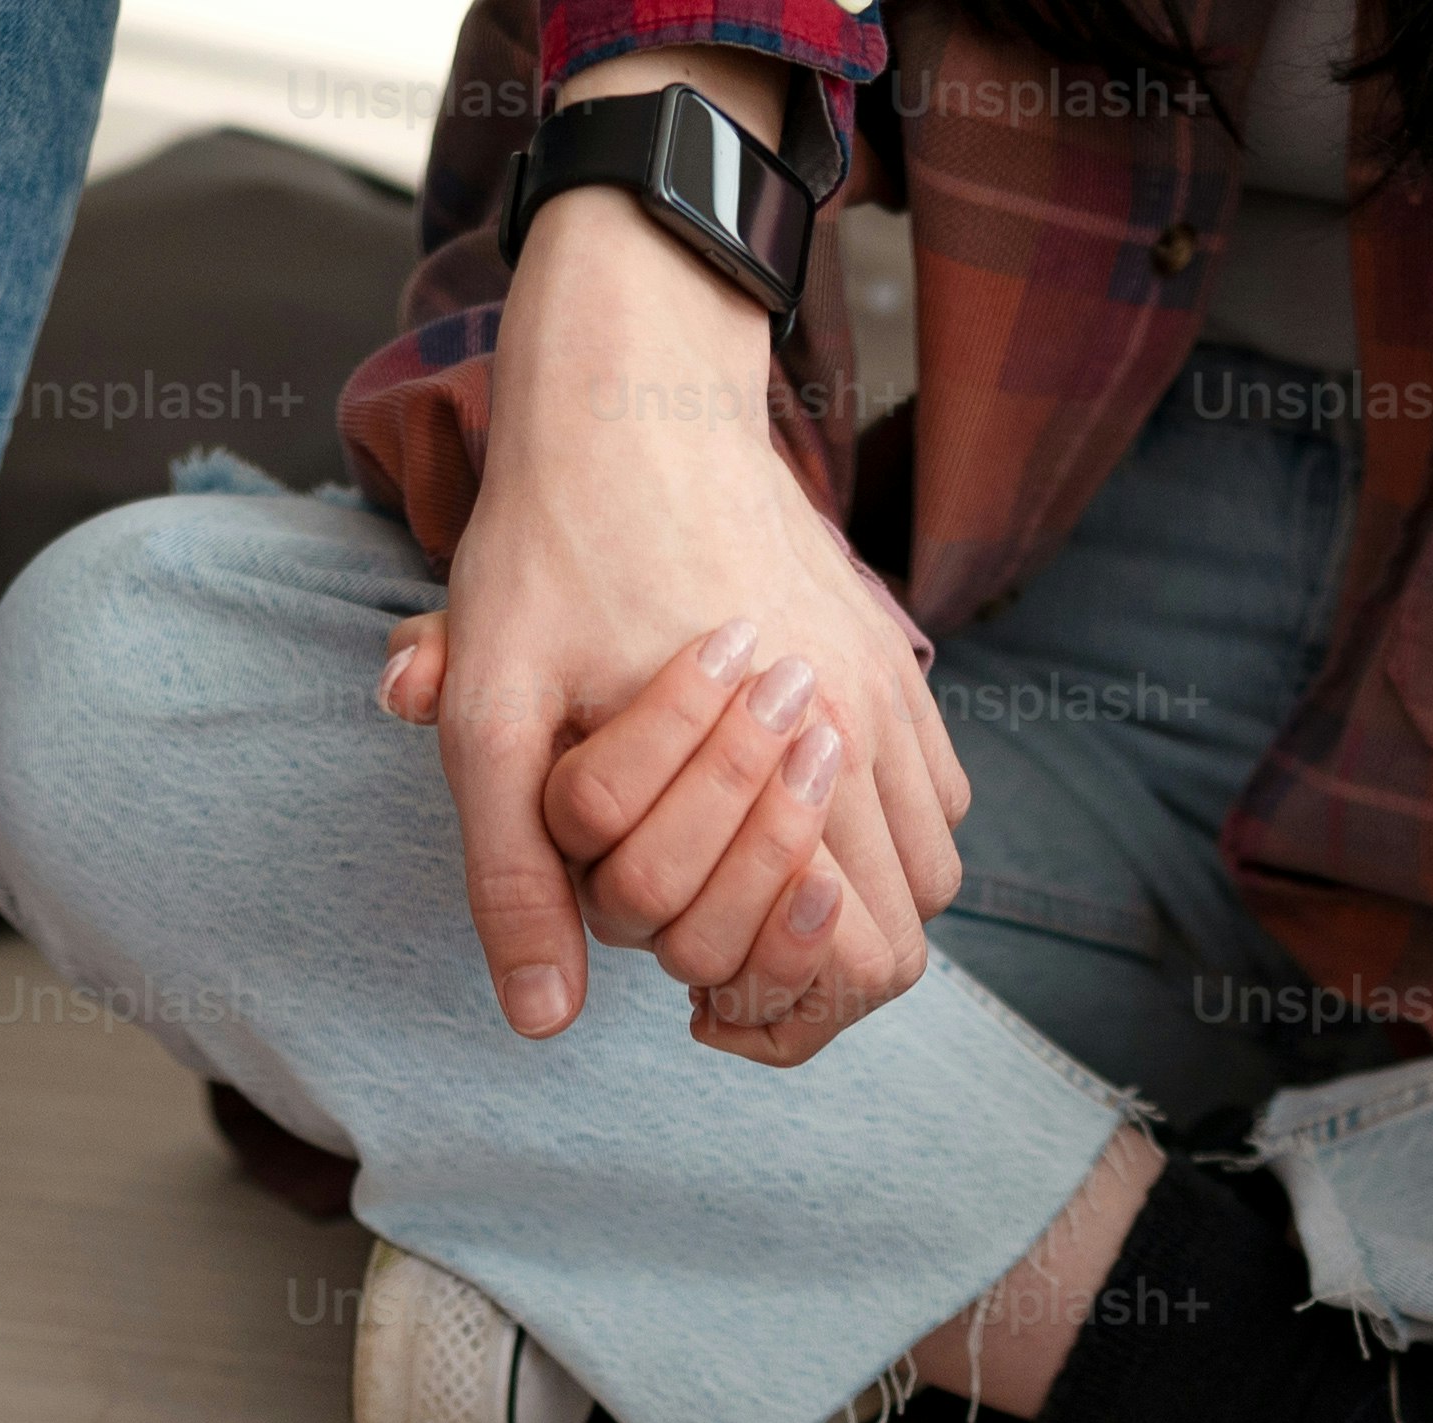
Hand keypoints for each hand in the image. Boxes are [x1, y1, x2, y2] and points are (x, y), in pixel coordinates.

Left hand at [435, 88, 961, 1067]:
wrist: (628, 392)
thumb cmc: (548, 547)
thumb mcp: (494, 713)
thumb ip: (514, 873)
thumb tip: (541, 1020)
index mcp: (784, 761)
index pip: (855, 962)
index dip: (777, 1005)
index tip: (695, 993)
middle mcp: (866, 730)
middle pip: (905, 934)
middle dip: (811, 966)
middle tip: (713, 946)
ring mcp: (894, 689)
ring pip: (931, 870)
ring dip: (852, 902)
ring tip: (751, 887)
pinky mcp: (895, 652)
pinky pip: (939, 793)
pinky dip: (882, 833)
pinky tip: (793, 815)